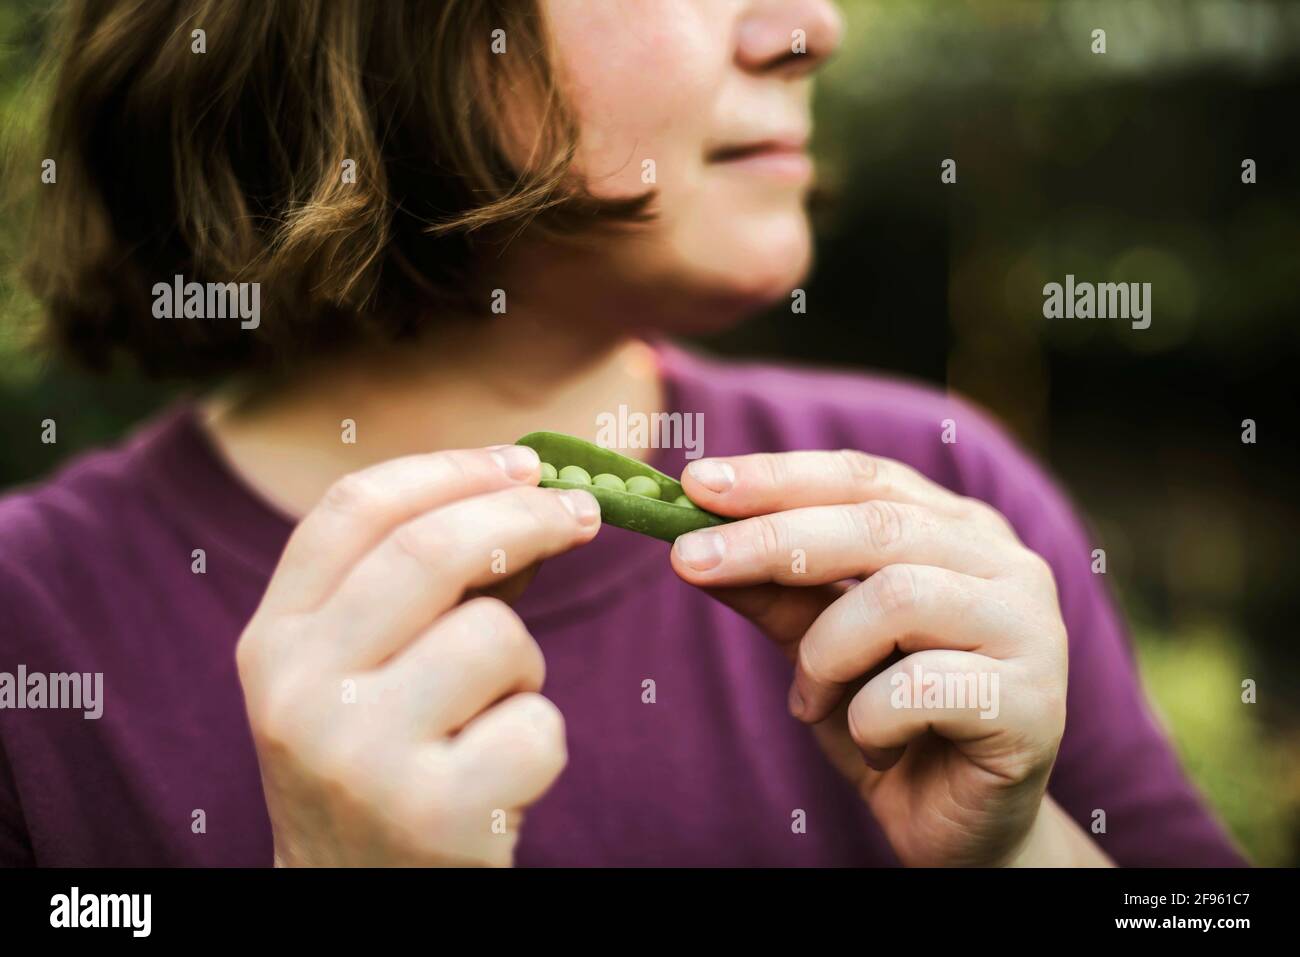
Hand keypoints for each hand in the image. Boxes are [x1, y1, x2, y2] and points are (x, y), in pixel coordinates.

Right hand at [236, 446, 600, 865]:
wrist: (358, 904)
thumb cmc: (378, 765)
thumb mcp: (356, 674)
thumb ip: (412, 589)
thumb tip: (525, 493)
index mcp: (273, 641)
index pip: (354, 509)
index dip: (451, 468)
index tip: (525, 461)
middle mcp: (298, 693)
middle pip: (431, 549)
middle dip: (525, 516)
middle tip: (582, 513)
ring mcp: (359, 757)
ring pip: (496, 637)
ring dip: (525, 666)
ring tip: (493, 715)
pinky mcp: (432, 816)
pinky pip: (537, 727)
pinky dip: (543, 743)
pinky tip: (500, 781)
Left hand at [671, 449, 1094, 865]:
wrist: (956, 830)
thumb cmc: (889, 722)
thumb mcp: (818, 648)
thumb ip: (776, 593)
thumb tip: (694, 541)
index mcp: (959, 530)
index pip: (863, 478)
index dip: (778, 477)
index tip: (695, 484)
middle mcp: (1007, 563)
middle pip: (877, 526)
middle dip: (772, 542)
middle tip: (689, 561)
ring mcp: (1031, 628)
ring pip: (898, 598)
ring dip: (825, 656)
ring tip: (809, 702)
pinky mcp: (1035, 702)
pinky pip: (920, 688)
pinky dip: (870, 720)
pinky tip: (877, 746)